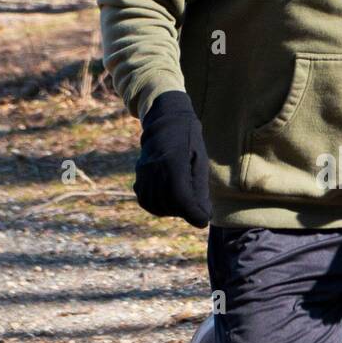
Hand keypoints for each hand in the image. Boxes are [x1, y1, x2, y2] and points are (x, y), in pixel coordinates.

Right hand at [134, 91, 211, 227]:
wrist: (166, 121)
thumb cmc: (189, 141)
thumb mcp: (200, 161)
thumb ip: (200, 189)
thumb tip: (203, 216)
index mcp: (174, 162)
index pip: (181, 198)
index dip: (193, 214)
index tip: (202, 221)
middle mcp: (155, 168)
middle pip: (169, 204)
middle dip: (185, 212)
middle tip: (197, 209)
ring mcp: (144, 172)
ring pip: (155, 205)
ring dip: (172, 210)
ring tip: (184, 204)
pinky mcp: (139, 175)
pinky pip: (145, 200)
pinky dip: (158, 206)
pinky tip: (170, 201)